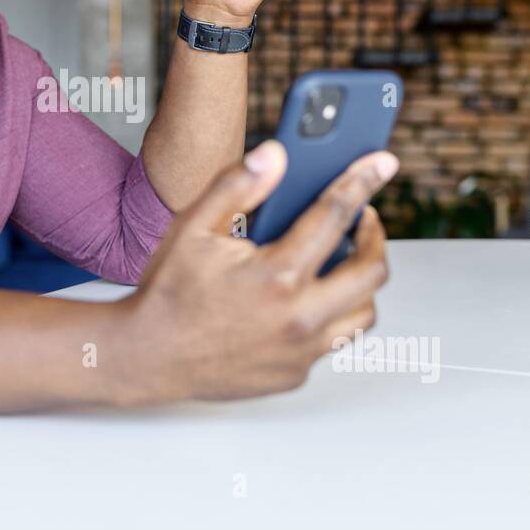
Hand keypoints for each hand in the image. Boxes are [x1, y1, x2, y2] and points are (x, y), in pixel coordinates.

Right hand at [118, 141, 396, 403]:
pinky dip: (329, 316)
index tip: (381, 165)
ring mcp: (301, 352)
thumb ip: (237, 186)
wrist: (147, 357)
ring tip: (343, 263)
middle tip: (364, 221)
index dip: (362, 182)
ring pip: (364, 314)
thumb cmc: (168, 293)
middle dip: (375, 238)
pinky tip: (306, 299)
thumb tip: (276, 155)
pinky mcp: (295, 374)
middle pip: (372, 273)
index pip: (336, 215)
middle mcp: (298, 317)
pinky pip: (332, 342)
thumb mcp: (192, 227)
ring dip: (361, 284)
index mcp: (277, 275)